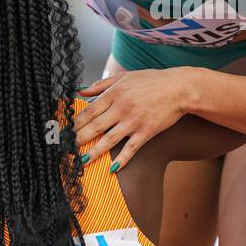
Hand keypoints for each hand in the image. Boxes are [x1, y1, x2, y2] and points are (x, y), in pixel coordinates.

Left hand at [73, 68, 198, 169]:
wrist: (179, 88)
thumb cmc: (152, 81)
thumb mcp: (125, 77)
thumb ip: (101, 85)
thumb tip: (80, 91)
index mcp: (114, 94)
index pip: (89, 111)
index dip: (76, 122)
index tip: (66, 131)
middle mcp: (122, 108)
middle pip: (95, 126)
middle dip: (79, 139)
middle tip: (66, 148)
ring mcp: (134, 121)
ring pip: (109, 140)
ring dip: (93, 152)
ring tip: (81, 160)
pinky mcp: (147, 132)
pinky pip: (132, 148)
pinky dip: (122, 159)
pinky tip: (112, 169)